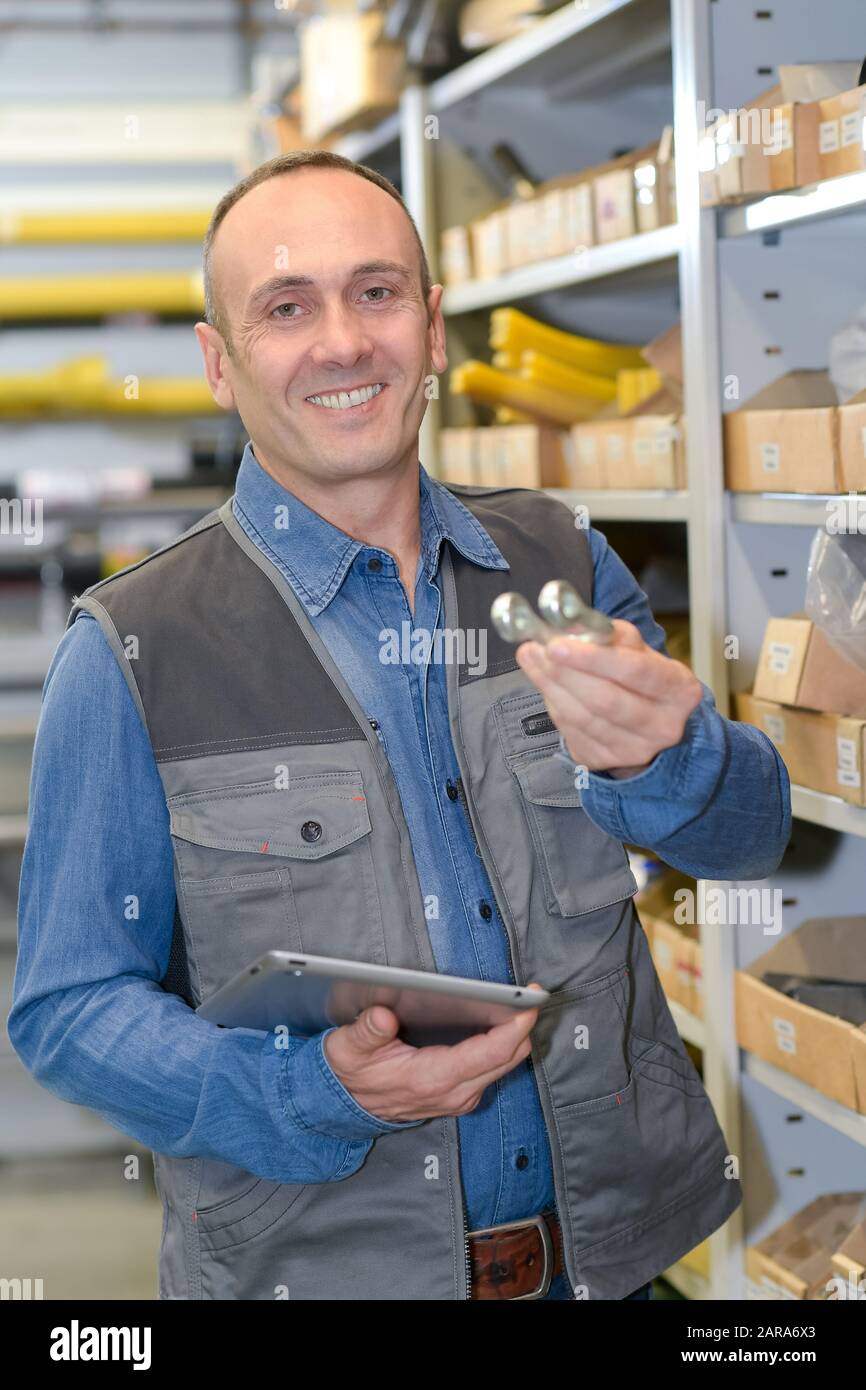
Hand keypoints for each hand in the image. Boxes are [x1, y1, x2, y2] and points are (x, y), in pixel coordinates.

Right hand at [323, 984, 544, 1123]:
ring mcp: (460, 1096)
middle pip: (508, 1057)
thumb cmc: (350, 1072)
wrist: (343, 1106)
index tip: (529, 1001)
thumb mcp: (349, 1047)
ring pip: (505, 1064)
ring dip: (516, 1035)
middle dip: (523, 1025)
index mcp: (432, 1078)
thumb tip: (384, 1015)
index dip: (515, 1026)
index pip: (490, 1052)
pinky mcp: (460, 1094)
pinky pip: (494, 1068)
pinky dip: (504, 1045)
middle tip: (531, 992)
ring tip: (520, 1002)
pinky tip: (501, 1022)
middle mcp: (454, 1092)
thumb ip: (368, 1030)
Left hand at [515, 619, 701, 777]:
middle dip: (564, 672)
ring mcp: (635, 750)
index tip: (557, 643)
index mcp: (679, 690)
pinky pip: (572, 731)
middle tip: (536, 648)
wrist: (651, 721)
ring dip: (551, 685)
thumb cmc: (642, 678)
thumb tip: (568, 623)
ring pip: (583, 718)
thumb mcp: (635, 649)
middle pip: (606, 700)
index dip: (594, 658)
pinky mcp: (606, 761)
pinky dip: (554, 704)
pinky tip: (546, 684)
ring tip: (533, 657)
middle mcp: (663, 726)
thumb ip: (606, 634)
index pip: (635, 671)